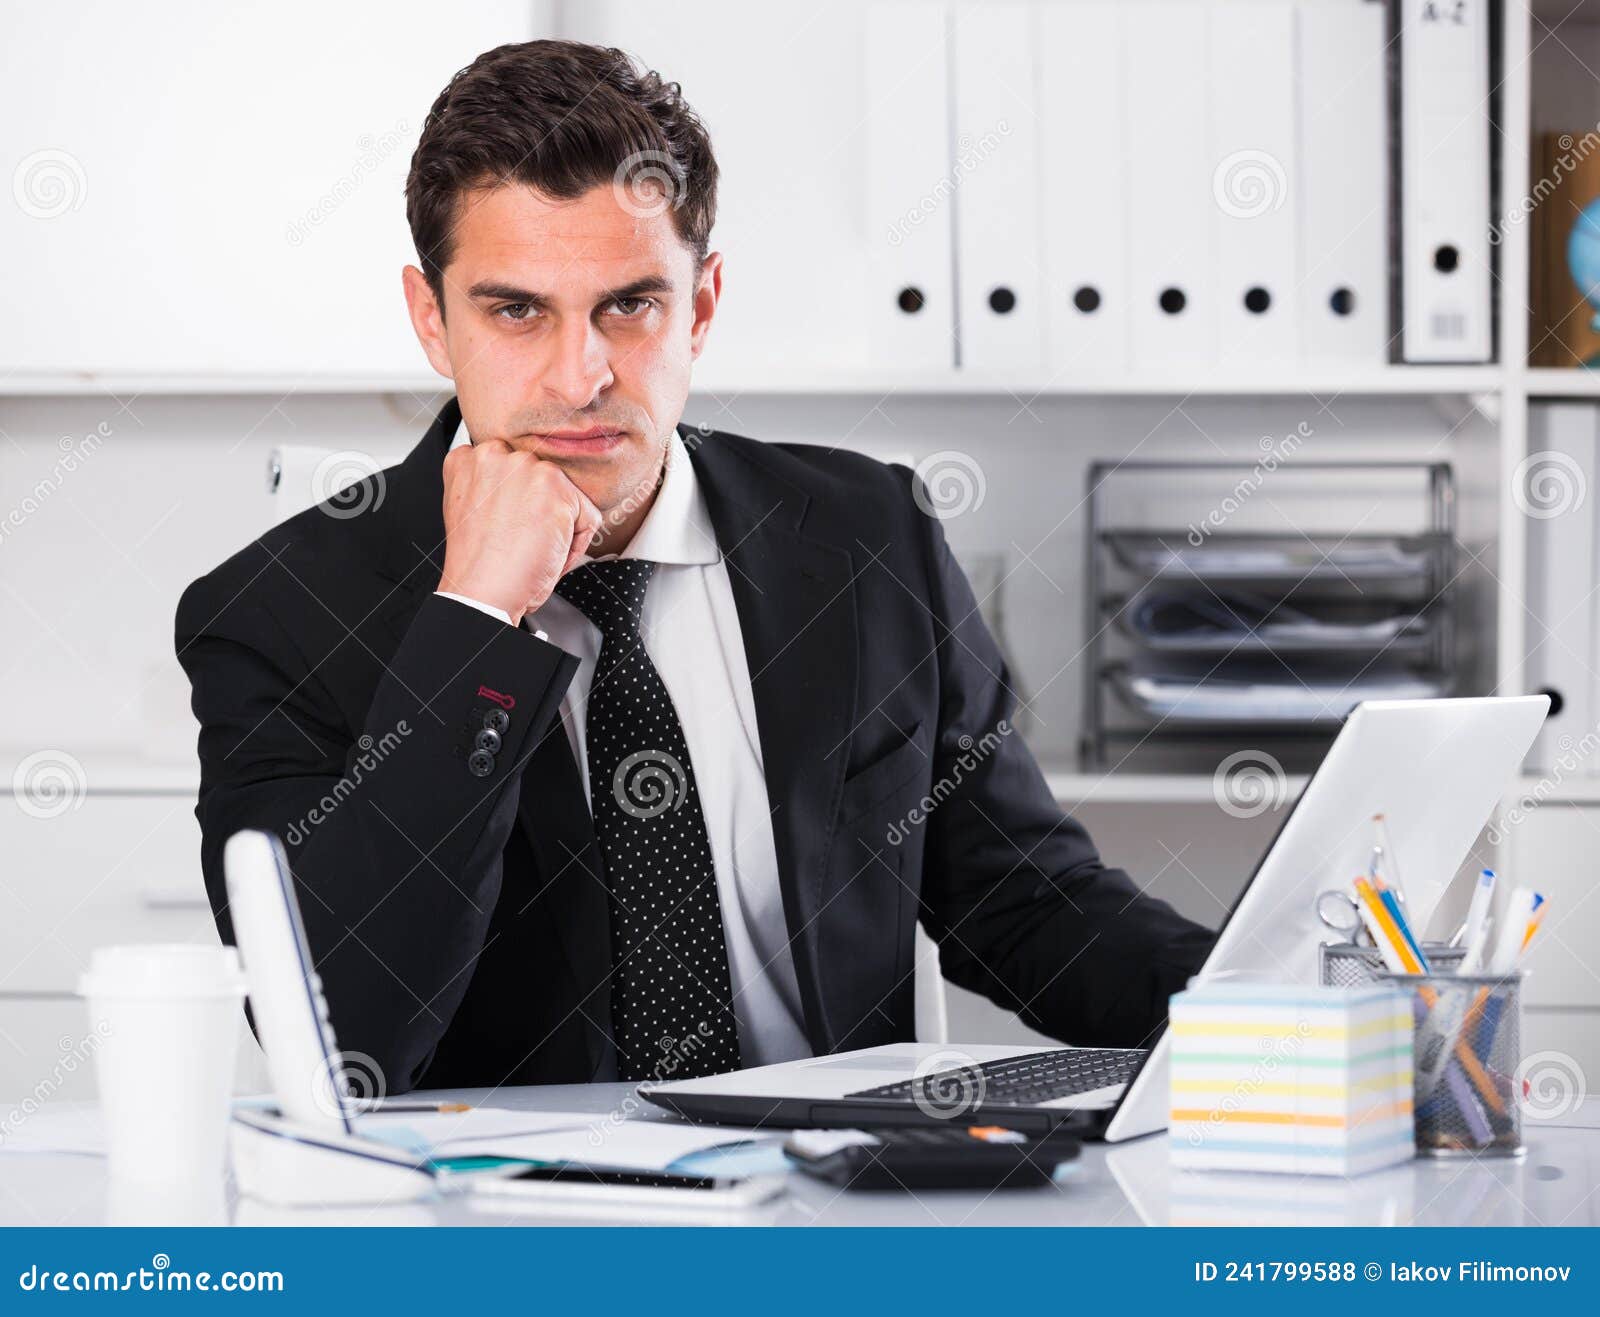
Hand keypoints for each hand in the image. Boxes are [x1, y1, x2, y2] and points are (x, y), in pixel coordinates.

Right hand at [438, 440, 602, 625]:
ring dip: (559, 525)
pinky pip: (588, 516)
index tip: (507, 528)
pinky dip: (577, 542)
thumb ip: (489, 485)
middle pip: (542, 480)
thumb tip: (519, 484)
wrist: (482, 591)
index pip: (513, 471)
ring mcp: (525, 466)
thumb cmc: (478, 564)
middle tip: (519, 540)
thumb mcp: (472, 508)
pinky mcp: (555, 486)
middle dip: (539, 511)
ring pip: (566, 496)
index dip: (516, 506)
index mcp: (469, 459)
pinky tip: (547, 553)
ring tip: (530, 546)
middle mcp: (495, 453)